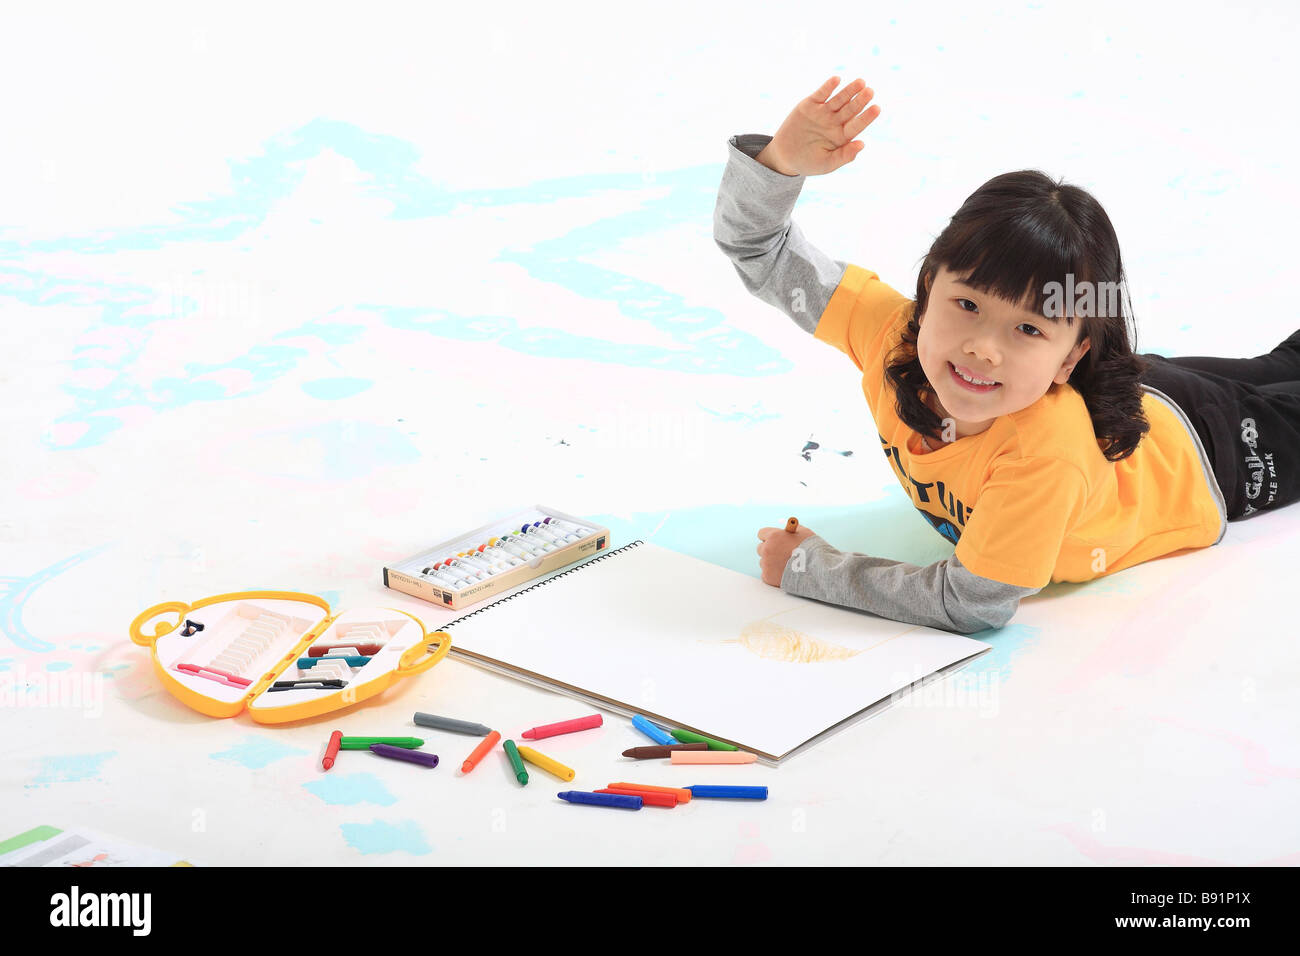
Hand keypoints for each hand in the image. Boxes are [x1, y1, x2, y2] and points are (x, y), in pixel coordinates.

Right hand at [756, 76, 880, 176]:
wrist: (784, 157)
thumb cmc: (808, 163)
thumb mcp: (826, 164)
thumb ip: (844, 156)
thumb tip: (862, 144)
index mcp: (842, 136)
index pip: (857, 125)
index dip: (866, 117)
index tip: (877, 108)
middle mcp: (835, 122)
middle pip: (850, 109)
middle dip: (860, 100)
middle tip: (870, 91)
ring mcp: (823, 112)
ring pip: (839, 99)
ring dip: (849, 91)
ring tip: (861, 82)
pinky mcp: (810, 104)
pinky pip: (821, 94)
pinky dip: (828, 87)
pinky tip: (836, 80)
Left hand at [756, 524, 817, 586]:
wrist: (817, 570)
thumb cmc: (812, 549)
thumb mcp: (803, 532)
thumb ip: (790, 527)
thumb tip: (781, 521)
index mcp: (773, 536)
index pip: (762, 533)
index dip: (769, 537)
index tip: (775, 540)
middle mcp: (767, 549)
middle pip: (760, 548)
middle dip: (769, 550)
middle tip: (780, 554)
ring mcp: (766, 564)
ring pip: (764, 562)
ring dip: (771, 563)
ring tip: (786, 565)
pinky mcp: (768, 577)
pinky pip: (767, 574)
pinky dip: (774, 574)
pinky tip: (785, 574)